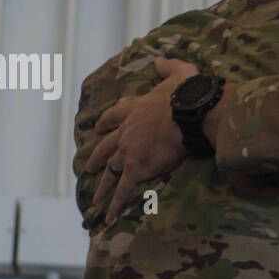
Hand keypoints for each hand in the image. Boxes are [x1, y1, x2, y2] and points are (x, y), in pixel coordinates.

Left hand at [87, 57, 199, 224]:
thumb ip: (167, 66)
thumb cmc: (186, 93)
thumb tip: (158, 59)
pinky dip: (114, 205)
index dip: (105, 124)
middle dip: (98, 158)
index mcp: (134, 109)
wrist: (188, 113)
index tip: (97, 130)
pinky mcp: (136, 168)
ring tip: (93, 201)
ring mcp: (129, 151)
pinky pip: (123, 191)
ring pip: (111, 173)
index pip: (113, 117)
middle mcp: (126, 131)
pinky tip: (106, 219)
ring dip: (102, 188)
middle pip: (106, 148)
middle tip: (90, 166)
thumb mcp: (179, 72)